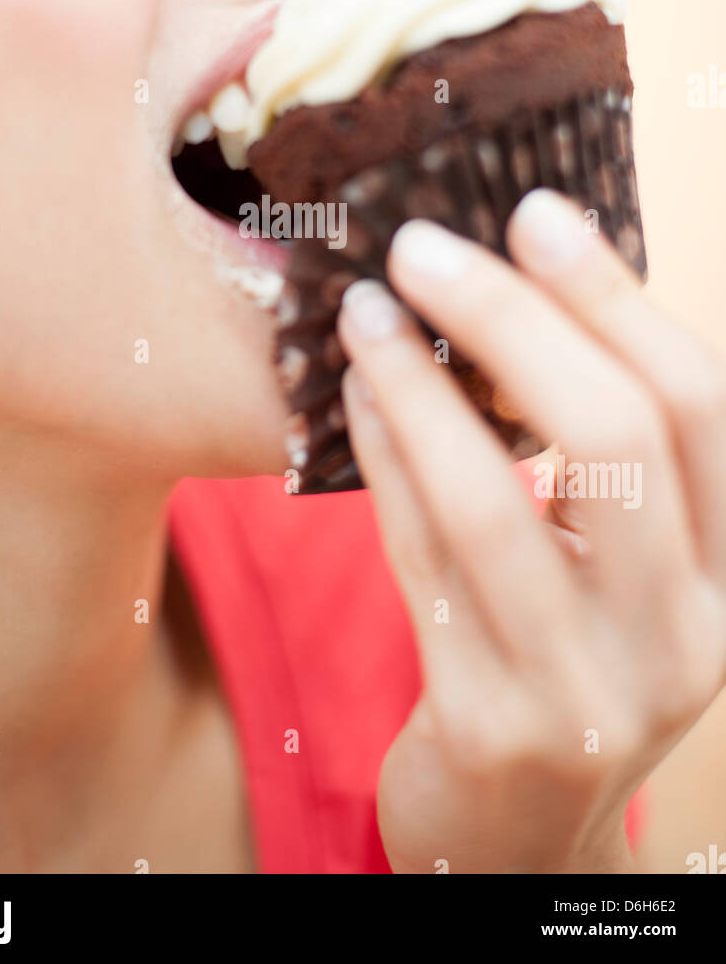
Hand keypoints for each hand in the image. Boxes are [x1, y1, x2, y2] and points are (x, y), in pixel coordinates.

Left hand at [337, 188, 725, 873]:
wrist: (514, 835)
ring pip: (500, 499)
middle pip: (617, 435)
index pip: (697, 405)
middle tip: (422, 244)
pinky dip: (385, 461)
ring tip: (366, 310)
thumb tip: (523, 290)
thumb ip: (597, 457)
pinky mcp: (490, 721)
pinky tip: (353, 397)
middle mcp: (684, 633)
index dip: (617, 297)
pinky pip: (423, 559)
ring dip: (422, 385)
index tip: (538, 210)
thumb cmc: (562, 661)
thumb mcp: (615, 569)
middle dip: (513, 319)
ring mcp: (589, 689)